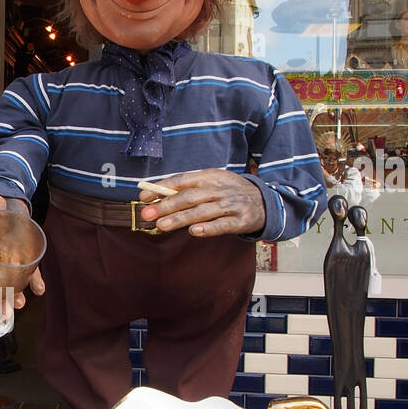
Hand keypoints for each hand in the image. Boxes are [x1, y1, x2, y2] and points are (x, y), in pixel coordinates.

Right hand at [0, 192, 45, 318]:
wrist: (2, 193)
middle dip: (0, 301)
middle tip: (4, 314)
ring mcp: (10, 258)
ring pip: (14, 281)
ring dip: (18, 294)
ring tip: (20, 303)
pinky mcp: (25, 252)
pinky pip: (31, 269)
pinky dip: (35, 280)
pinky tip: (39, 289)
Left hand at [138, 169, 266, 236]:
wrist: (265, 201)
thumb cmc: (228, 192)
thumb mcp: (211, 183)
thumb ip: (187, 189)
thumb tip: (155, 196)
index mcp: (210, 176)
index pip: (182, 180)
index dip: (162, 188)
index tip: (143, 196)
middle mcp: (220, 189)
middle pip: (190, 197)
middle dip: (166, 205)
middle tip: (148, 214)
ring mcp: (231, 205)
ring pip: (203, 212)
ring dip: (181, 218)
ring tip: (161, 225)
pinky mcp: (241, 220)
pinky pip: (223, 225)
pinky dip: (208, 228)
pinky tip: (193, 232)